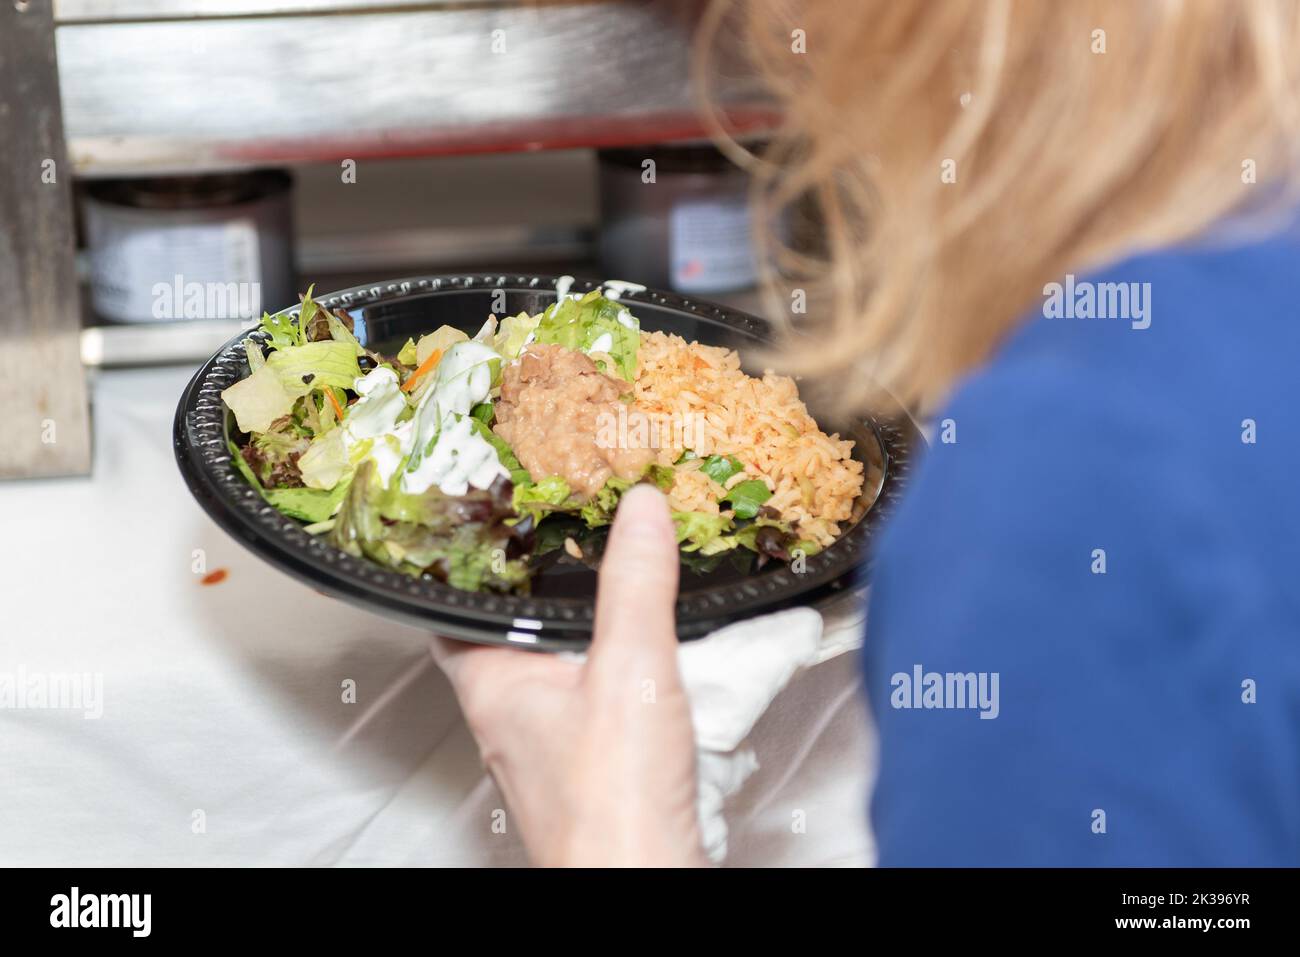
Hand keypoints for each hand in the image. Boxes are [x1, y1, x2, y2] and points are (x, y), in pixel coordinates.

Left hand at [432, 485, 706, 866]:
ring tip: (630, 589)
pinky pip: (603, 706)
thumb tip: (639, 511)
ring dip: (594, 635)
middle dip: (547, 591)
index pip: (450, 610)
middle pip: (512, 634)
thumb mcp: (630, 669)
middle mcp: (511, 718)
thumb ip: (635, 586)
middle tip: (576, 543)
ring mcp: (551, 748)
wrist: (641, 885)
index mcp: (492, 686)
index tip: (490, 524)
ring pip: (561, 671)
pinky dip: (630, 676)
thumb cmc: (612, 806)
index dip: (466, 565)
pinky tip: (666, 665)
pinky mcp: (594, 771)